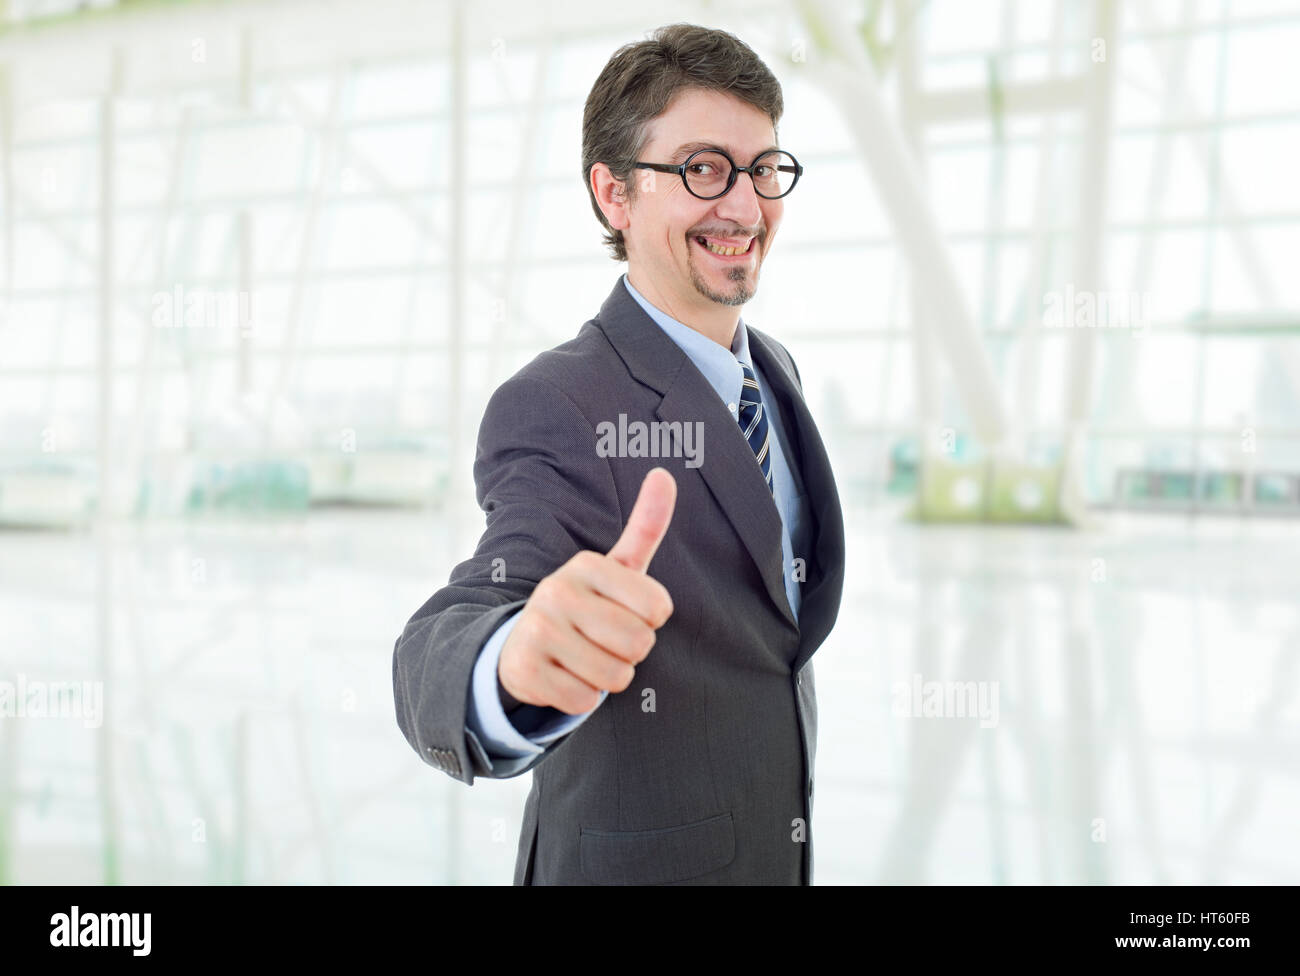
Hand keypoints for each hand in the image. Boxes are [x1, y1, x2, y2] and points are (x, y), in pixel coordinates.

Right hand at [498, 467, 676, 714]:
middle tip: (602, 639)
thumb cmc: (586, 605)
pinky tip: (563, 675)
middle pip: (639, 644)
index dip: (649, 619)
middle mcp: (556, 591)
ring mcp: (536, 630)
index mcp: (586, 564)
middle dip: (630, 652)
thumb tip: (665, 474)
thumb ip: (645, 525)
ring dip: (608, 677)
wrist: (523, 643)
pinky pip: (585, 701)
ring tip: (584, 657)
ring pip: (615, 676)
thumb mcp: (616, 567)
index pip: (658, 607)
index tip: (623, 611)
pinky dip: (581, 697)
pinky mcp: (524, 670)